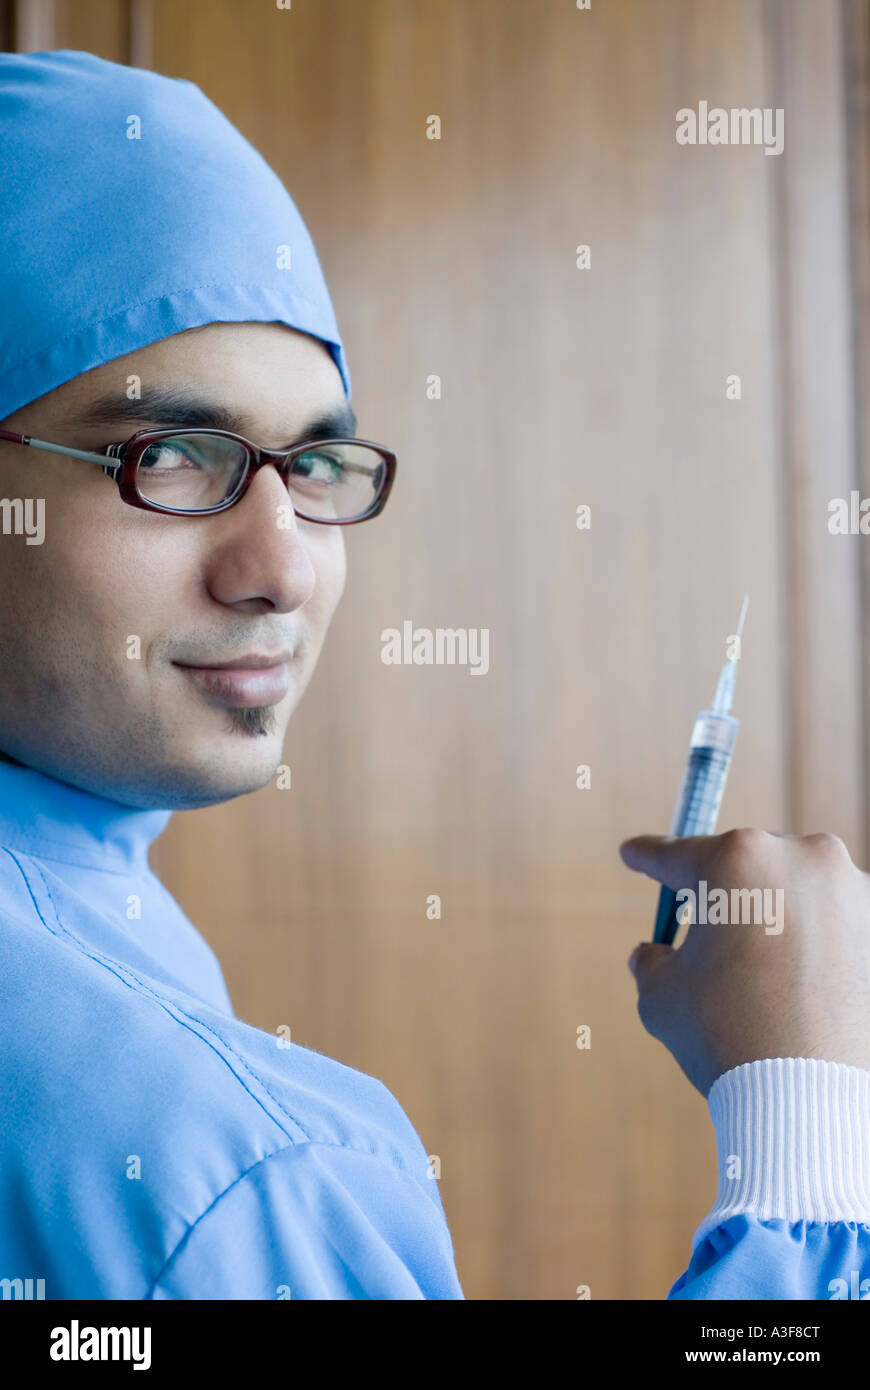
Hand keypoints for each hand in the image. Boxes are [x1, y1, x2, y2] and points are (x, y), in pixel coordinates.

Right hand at [619, 829, 869, 1095]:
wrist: (815, 1099)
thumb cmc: (730, 1037)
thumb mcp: (663, 997)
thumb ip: (651, 962)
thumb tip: (649, 955)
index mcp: (738, 860)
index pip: (679, 856)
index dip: (648, 858)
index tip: (634, 854)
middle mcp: (802, 857)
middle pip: (746, 868)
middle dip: (724, 898)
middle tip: (704, 936)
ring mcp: (854, 889)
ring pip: (800, 892)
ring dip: (778, 918)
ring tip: (766, 978)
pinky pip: (842, 924)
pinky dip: (823, 946)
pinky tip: (808, 988)